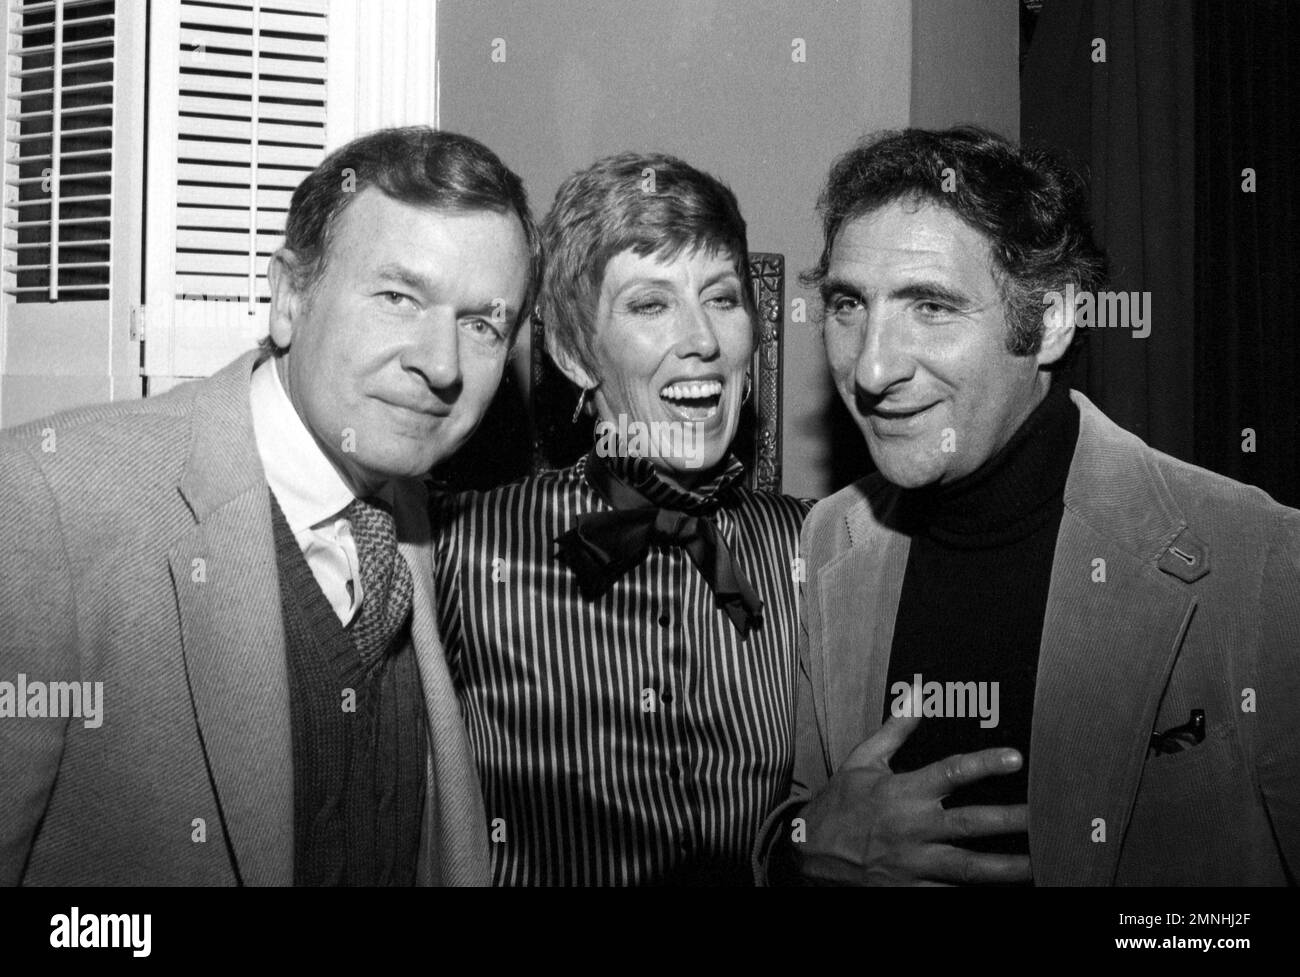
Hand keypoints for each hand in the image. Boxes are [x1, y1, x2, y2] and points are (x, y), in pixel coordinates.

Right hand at [792, 698, 1030, 885]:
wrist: (806, 854)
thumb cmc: (839, 805)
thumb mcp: (862, 760)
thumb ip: (895, 729)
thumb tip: (918, 695)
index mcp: (902, 792)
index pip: (950, 773)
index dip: (985, 764)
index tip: (1016, 758)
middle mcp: (912, 828)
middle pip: (970, 824)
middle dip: (1011, 821)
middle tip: (1048, 817)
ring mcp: (913, 865)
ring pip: (968, 868)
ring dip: (1006, 868)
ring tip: (1040, 864)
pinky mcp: (910, 891)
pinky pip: (948, 895)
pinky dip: (973, 895)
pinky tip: (1003, 894)